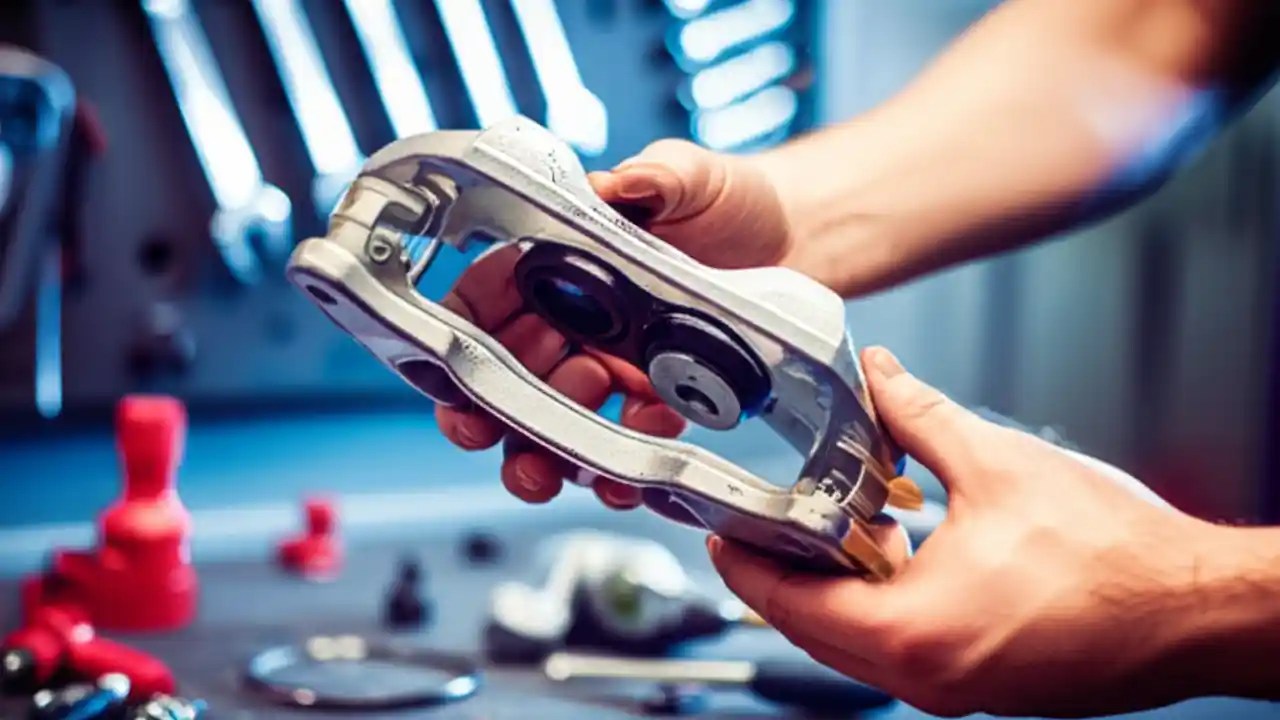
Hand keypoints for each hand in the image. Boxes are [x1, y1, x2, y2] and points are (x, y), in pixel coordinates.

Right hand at [435, 139, 794, 508]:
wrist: (796, 241)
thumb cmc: (730, 199)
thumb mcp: (692, 177)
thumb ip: (656, 179)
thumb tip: (623, 185)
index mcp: (559, 260)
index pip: (484, 298)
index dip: (454, 335)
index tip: (447, 372)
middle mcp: (573, 318)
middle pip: (502, 374)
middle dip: (484, 412)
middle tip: (486, 433)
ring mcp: (608, 365)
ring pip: (551, 423)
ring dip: (541, 452)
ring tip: (553, 466)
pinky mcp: (653, 400)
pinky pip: (622, 446)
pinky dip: (619, 467)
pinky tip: (633, 474)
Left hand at [708, 346, 1223, 717]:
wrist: (1196, 610)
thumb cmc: (1118, 558)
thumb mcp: (998, 464)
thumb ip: (919, 417)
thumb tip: (876, 377)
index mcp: (912, 633)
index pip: (789, 604)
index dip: (743, 565)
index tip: (718, 535)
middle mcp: (926, 679)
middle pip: (813, 630)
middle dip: (780, 574)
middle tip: (758, 526)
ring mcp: (955, 691)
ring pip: (858, 643)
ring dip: (835, 585)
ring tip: (833, 523)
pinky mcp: (982, 685)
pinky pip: (903, 649)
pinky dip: (882, 603)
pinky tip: (898, 551)